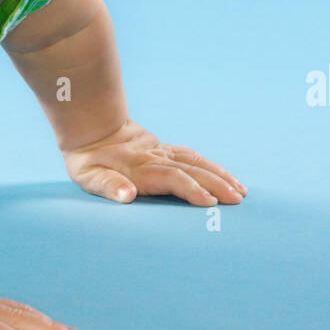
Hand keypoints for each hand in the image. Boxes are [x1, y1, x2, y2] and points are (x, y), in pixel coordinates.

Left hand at [61, 118, 246, 205]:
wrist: (91, 127)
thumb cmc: (88, 160)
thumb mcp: (89, 176)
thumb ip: (108, 186)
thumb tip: (127, 195)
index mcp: (141, 169)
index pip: (172, 179)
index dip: (191, 190)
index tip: (210, 202)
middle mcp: (157, 159)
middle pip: (192, 171)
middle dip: (217, 185)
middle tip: (237, 200)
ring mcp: (163, 152)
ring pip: (197, 162)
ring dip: (220, 175)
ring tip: (241, 190)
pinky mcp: (165, 149)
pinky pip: (193, 157)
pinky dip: (211, 166)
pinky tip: (223, 175)